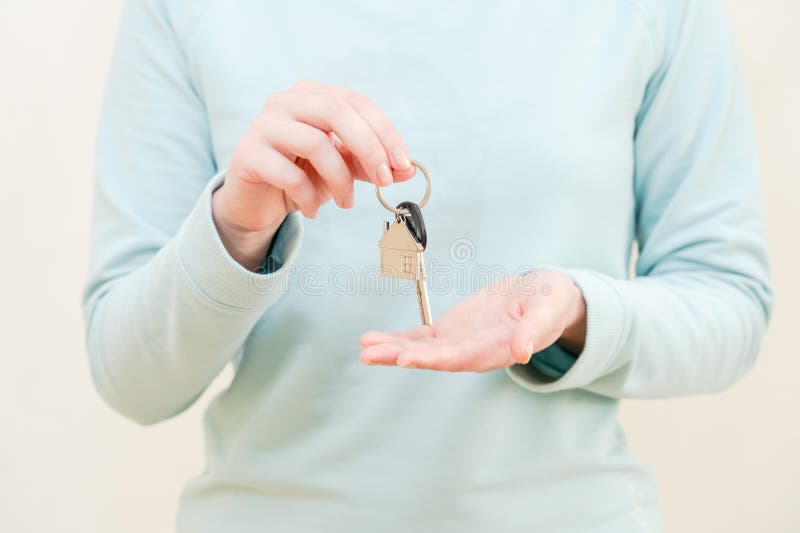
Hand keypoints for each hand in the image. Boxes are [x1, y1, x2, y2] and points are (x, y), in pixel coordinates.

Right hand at [212, 80, 415, 268]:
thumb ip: (371, 165)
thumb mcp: (342, 169)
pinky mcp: (247, 155)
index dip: (384, 132)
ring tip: (346, 202)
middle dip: (368, 148)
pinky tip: (313, 210)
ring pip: (315, 143)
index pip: (356, 102)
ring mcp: (263, 126)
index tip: (402, 164)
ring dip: (340, 179)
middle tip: (383, 181)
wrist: (256, 203)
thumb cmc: (301, 177)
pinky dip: (309, 197)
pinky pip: (289, 175)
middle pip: (336, 111)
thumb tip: (409, 170)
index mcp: (312, 96)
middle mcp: (286, 102)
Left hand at [360, 270, 586, 371]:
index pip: (460, 358)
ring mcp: (459, 342)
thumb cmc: (550, 303)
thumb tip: (522, 353)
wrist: (545, 296)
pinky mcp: (451, 330)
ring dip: (391, 349)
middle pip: (432, 357)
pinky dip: (397, 338)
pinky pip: (420, 336)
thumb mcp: (548, 311)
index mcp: (496, 350)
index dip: (433, 359)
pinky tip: (373, 339)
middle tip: (370, 354)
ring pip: (420, 349)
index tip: (406, 358)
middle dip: (399, 356)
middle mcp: (472, 352)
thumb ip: (534, 331)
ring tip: (364, 346)